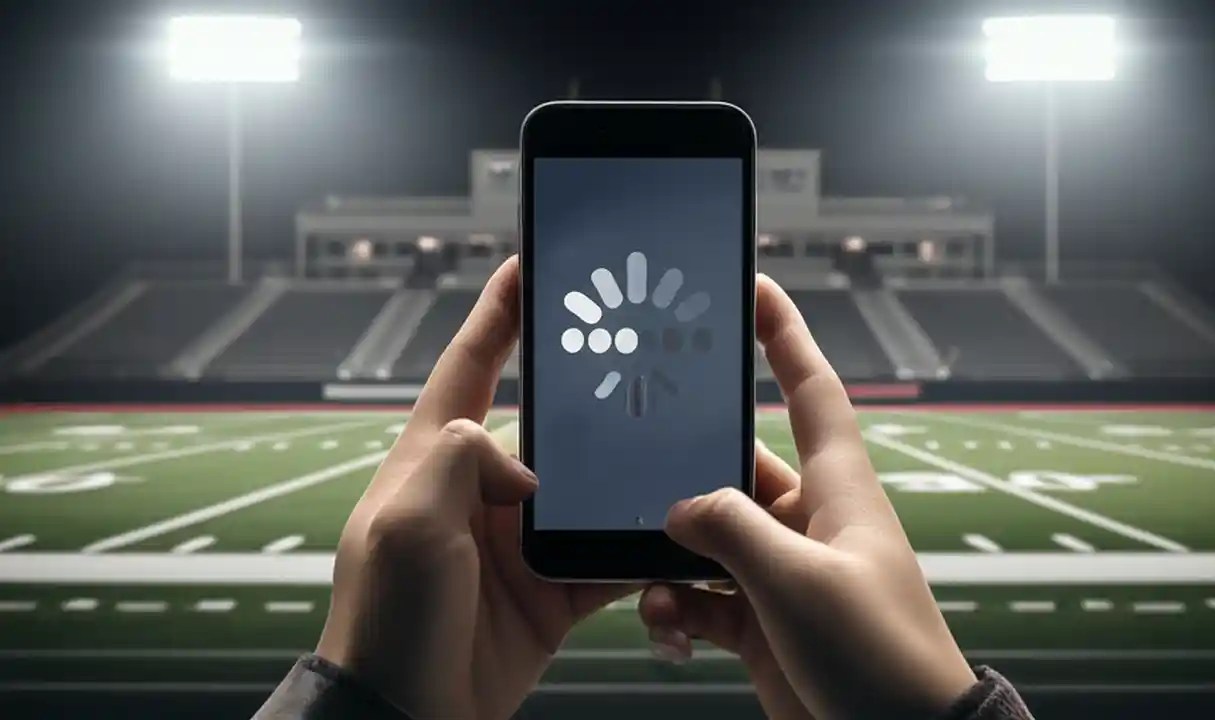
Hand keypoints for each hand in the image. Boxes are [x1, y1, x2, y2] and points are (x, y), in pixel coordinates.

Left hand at [315, 257, 632, 719]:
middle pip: (540, 428)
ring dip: (617, 477)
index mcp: (431, 464)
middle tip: (633, 359)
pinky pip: (601, 557)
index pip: (467, 370)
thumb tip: (524, 464)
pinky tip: (666, 535)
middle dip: (584, 396)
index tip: (527, 267)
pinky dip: (633, 548)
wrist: (410, 717)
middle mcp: (476, 496)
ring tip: (664, 449)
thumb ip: (461, 457)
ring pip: (581, 492)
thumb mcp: (408, 519)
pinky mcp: (548, 593)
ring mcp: (514, 545)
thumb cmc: (389, 619)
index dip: (497, 316)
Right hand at [639, 275, 975, 719]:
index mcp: (839, 491)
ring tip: (650, 583)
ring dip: (672, 558)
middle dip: (686, 476)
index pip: (811, 390)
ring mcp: (785, 573)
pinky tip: (668, 628)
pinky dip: (678, 608)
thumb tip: (681, 508)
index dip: (784, 334)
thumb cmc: (881, 659)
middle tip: (637, 464)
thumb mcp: (800, 583)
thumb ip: (732, 532)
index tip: (752, 287)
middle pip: (736, 468)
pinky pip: (705, 596)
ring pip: (709, 538)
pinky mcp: (765, 621)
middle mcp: (810, 523)